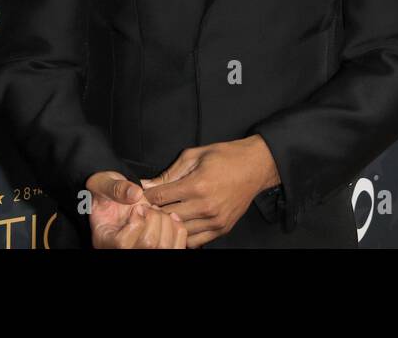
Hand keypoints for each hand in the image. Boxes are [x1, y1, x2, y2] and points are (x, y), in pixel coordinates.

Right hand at [85, 170, 186, 248]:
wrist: (116, 197)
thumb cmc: (107, 191)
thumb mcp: (103, 183)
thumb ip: (115, 188)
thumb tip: (136, 194)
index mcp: (106, 240)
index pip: (123, 244)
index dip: (136, 221)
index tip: (136, 208)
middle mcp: (124, 251)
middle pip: (149, 245)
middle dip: (154, 218)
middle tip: (147, 207)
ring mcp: (143, 251)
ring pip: (165, 247)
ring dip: (165, 222)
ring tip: (156, 212)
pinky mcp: (159, 248)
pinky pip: (177, 246)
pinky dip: (178, 228)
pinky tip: (169, 217)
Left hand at [138, 136, 277, 247]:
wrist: (255, 167)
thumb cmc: (225, 157)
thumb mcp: (194, 156)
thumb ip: (169, 172)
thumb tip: (146, 184)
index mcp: (197, 185)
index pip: (160, 197)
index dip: (147, 196)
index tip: (142, 195)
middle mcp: (205, 206)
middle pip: (166, 216)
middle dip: (154, 211)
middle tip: (148, 206)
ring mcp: (214, 220)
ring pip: (179, 230)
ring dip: (168, 224)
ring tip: (164, 215)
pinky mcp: (221, 228)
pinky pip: (196, 241)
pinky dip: (184, 234)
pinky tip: (180, 224)